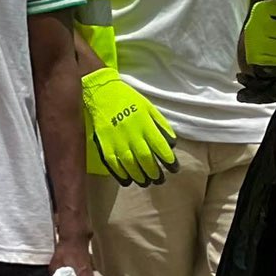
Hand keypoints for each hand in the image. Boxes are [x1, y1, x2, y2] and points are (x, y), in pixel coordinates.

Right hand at [81, 69, 177, 187]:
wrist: (101, 93)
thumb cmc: (129, 100)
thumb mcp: (150, 108)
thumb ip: (161, 126)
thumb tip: (172, 144)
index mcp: (145, 125)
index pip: (161, 147)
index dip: (169, 161)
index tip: (174, 169)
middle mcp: (132, 134)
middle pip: (146, 159)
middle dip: (155, 172)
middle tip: (160, 179)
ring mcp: (116, 141)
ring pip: (130, 165)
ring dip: (140, 177)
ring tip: (147, 182)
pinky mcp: (104, 144)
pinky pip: (113, 164)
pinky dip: (121, 174)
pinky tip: (128, 181)